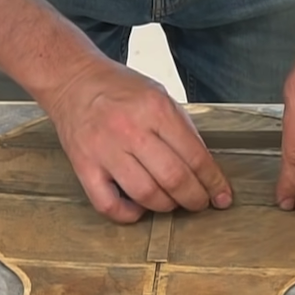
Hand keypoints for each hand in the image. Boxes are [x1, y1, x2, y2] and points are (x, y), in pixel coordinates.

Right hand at [41, 58, 232, 222]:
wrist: (72, 79)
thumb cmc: (118, 89)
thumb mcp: (159, 96)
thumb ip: (182, 129)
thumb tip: (204, 168)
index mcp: (155, 109)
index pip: (195, 156)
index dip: (213, 182)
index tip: (221, 196)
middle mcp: (130, 130)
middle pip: (173, 179)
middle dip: (195, 198)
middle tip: (200, 202)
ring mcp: (105, 149)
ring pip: (145, 194)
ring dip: (166, 206)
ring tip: (171, 202)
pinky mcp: (84, 165)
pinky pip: (108, 204)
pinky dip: (129, 214)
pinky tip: (139, 208)